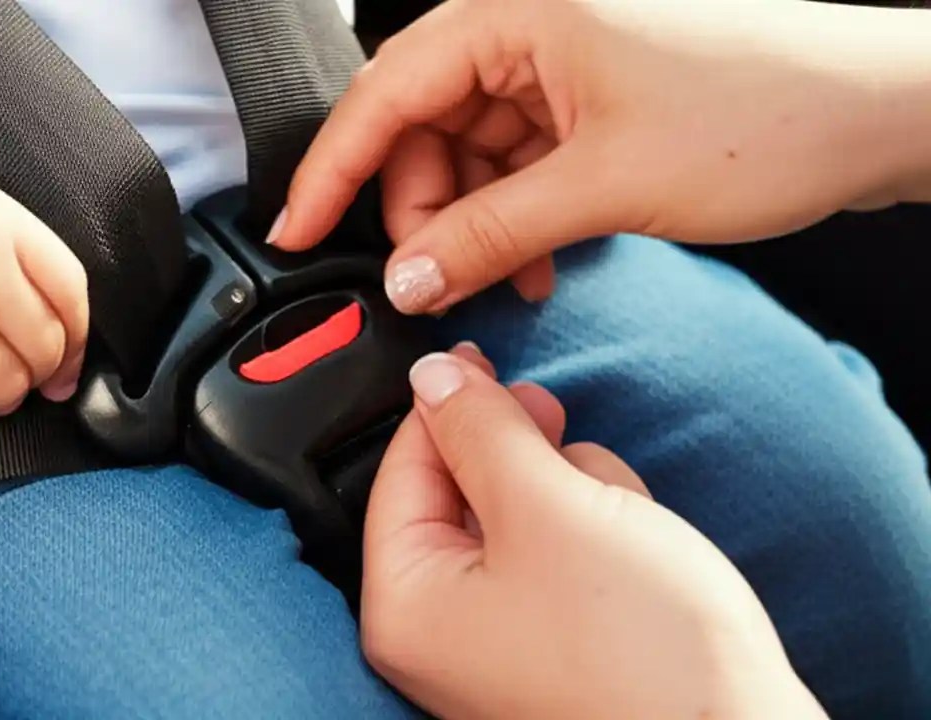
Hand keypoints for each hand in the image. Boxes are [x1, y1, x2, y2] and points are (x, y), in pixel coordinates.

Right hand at [273, 0, 927, 313]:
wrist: (877, 113)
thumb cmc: (766, 111)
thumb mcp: (604, 184)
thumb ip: (490, 233)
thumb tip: (409, 276)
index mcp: (516, 13)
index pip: (385, 92)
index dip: (332, 170)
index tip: (295, 229)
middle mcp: (528, 30)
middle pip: (423, 126)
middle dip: (422, 212)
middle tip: (433, 280)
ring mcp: (560, 66)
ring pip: (470, 153)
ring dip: (477, 225)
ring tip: (510, 280)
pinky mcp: (590, 101)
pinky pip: (519, 164)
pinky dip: (518, 218)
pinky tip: (543, 261)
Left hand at [360, 344, 825, 719]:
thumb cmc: (641, 654)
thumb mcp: (549, 508)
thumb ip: (482, 432)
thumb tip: (433, 376)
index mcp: (405, 605)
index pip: (401, 471)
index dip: (447, 407)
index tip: (481, 360)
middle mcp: (439, 632)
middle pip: (464, 491)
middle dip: (529, 465)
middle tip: (567, 446)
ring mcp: (500, 642)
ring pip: (524, 516)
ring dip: (576, 499)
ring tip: (623, 529)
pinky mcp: (559, 644)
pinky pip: (561, 557)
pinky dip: (599, 537)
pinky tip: (639, 554)